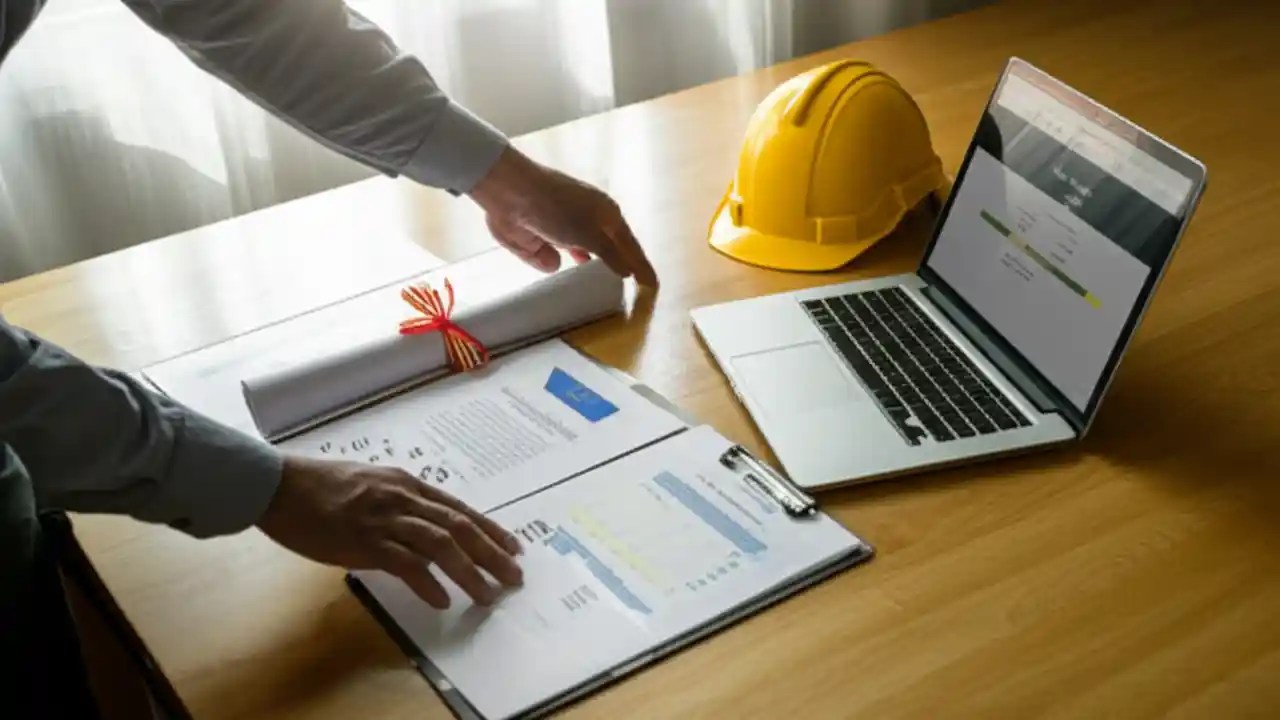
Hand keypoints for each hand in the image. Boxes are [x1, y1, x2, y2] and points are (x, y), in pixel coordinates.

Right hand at [256, 456, 522, 608]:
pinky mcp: (362, 540)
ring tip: (488, 595)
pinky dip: (425, 582)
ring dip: (468, 571)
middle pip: (459, 527)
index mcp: (408, 485)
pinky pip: (402, 563)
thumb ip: (401, 506)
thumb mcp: (372, 487)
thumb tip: (425, 532)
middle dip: (491, 553)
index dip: (490, 530)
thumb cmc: (322, 487)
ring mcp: (384, 519)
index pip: (459, 509)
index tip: (513, 548)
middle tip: (514, 576)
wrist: (281, 485)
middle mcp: (403, 499)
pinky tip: (441, 600)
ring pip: (439, 544)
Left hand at [469, 148, 658, 286]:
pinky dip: (554, 266)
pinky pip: (553, 262)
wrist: (510, 194)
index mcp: (606, 214)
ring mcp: (563, 231)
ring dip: (583, 272)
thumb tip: (629, 272)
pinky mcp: (540, 240)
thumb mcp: (590, 234)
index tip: (652, 286)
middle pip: (606, 252)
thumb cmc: (558, 208)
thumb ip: (611, 255)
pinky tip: (556, 275)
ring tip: (593, 294)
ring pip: (579, 259)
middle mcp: (587, 222)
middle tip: (624, 296)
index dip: (641, 266)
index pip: (629, 246)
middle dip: (613, 270)